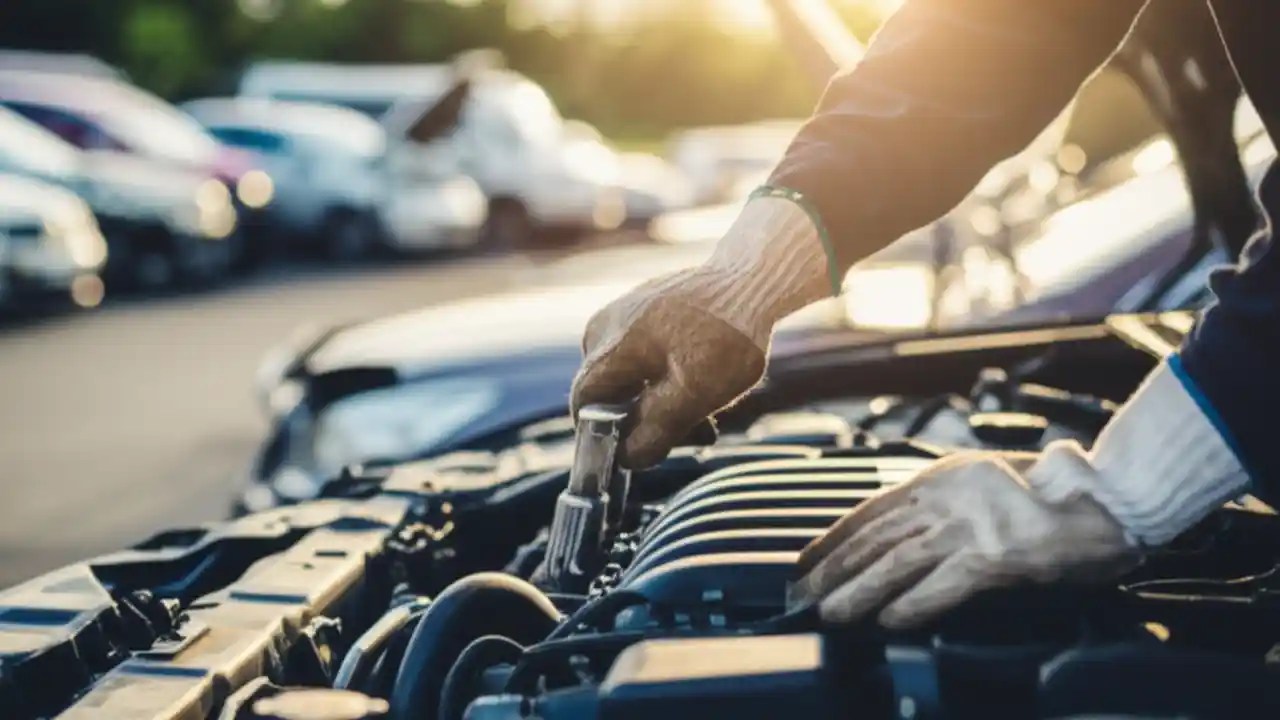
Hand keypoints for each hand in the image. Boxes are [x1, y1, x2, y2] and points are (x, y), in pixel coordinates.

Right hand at [571, 268, 768, 468]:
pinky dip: (670, 378)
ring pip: (632, 378)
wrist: (753, 280)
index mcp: (610, 344)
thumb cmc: (727, 334)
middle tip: (696, 434)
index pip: (584, 402)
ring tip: (708, 414)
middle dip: (647, 421)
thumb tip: (627, 459)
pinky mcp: (643, 310)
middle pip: (611, 392)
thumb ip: (656, 431)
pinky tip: (704, 385)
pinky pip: (645, 357)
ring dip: (663, 403)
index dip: (603, 435)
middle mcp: (605, 326)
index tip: (637, 452)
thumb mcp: (695, 394)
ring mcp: (623, 314)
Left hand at [791, 448, 1137, 628]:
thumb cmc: (1048, 497)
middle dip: (833, 570)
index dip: (833, 541)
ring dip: (859, 592)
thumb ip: (937, 504)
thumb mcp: (979, 483)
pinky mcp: (998, 555)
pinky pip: (944, 585)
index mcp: (940, 478)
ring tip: (830, 614)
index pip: (871, 512)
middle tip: (802, 596)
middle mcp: (948, 496)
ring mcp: (972, 524)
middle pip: (876, 538)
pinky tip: (889, 621)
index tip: (805, 564)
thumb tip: (889, 538)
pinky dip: (913, 605)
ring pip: (898, 562)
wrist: (1110, 499)